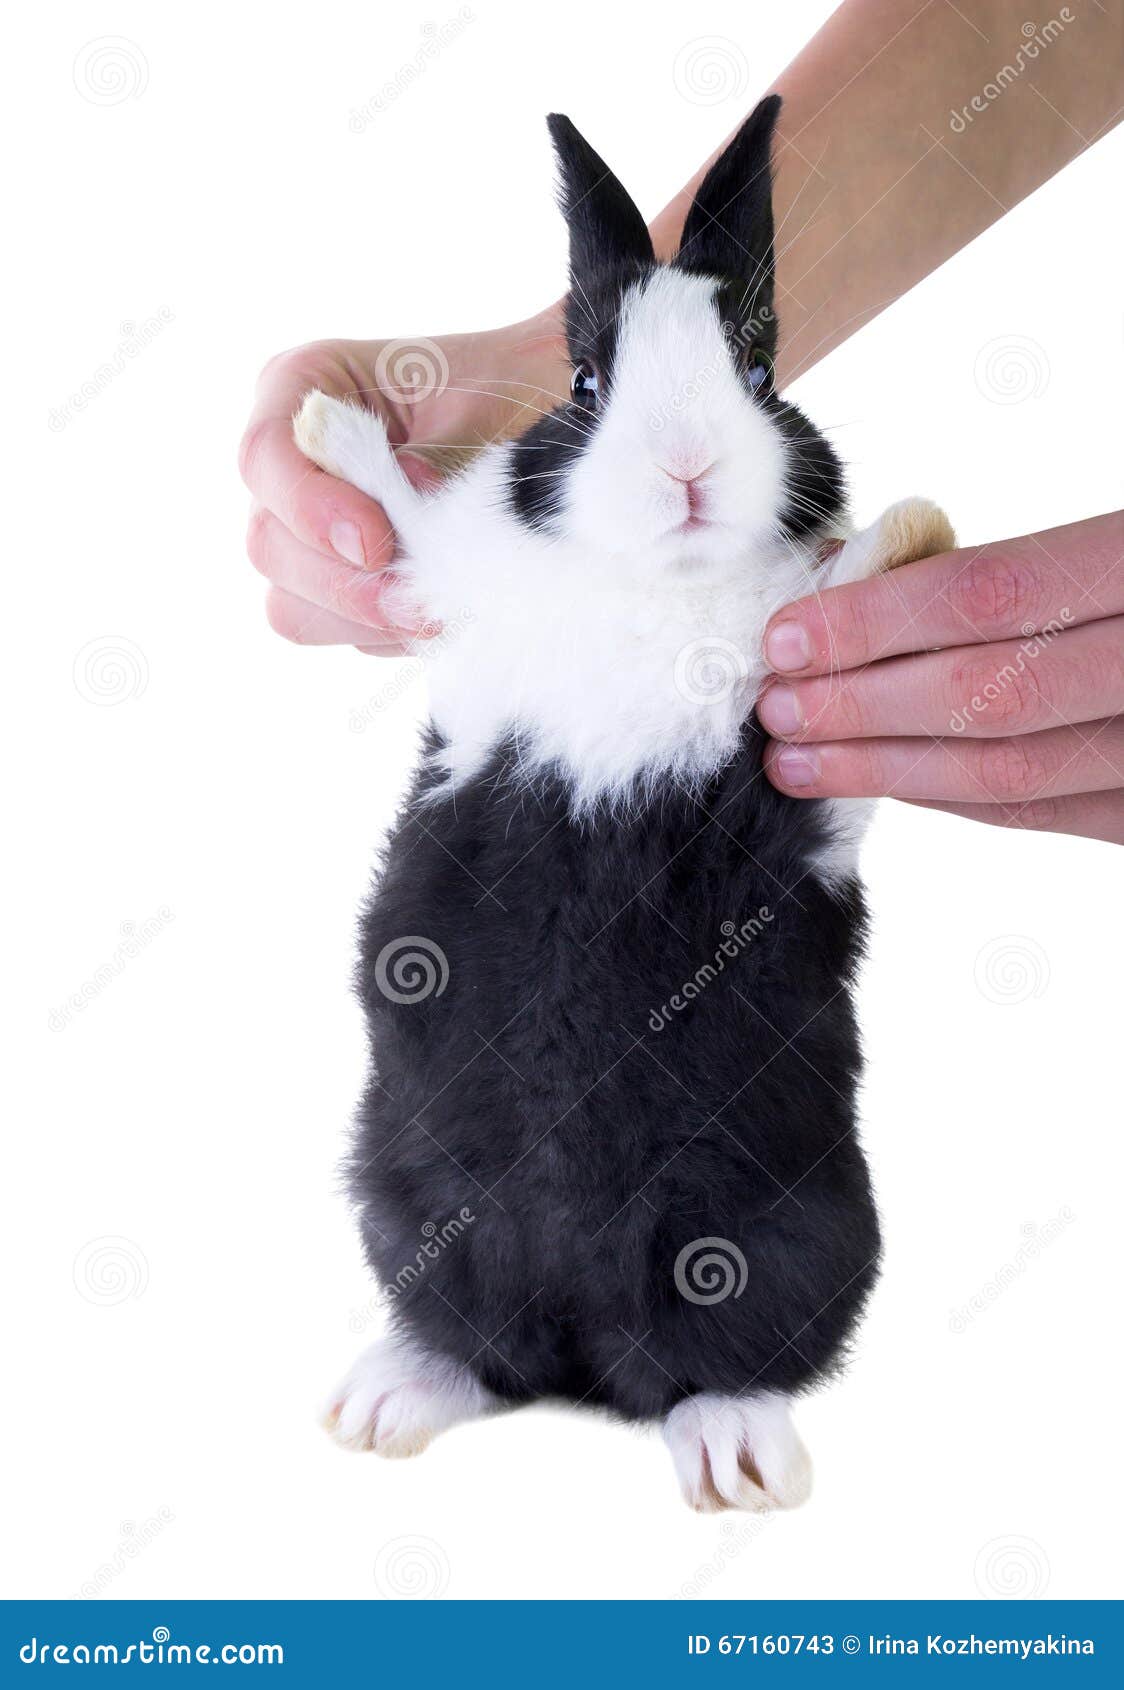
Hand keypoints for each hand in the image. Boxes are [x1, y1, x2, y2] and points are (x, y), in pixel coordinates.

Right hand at [239, 314, 566, 653]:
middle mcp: (292, 462)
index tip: (373, 545)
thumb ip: (420, 468)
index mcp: (307, 386)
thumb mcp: (473, 411)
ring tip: (441, 603)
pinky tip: (440, 605)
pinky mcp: (340, 584)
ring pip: (292, 605)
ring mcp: (307, 532)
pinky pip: (341, 632)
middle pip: (269, 545)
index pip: (264, 456)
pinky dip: (392, 630)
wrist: (556, 424)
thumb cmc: (514, 393)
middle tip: (423, 599)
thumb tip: (382, 533)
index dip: (309, 510)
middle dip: (347, 584)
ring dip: (369, 616)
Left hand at [759, 513, 1123, 845]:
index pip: (993, 595)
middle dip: (863, 706)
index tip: (787, 634)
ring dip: (888, 769)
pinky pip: (1049, 810)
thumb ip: (1011, 554)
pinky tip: (887, 779)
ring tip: (799, 758)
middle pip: (991, 697)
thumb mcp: (1119, 529)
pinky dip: (954, 798)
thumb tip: (853, 570)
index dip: (876, 621)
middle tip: (776, 706)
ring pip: (1015, 774)